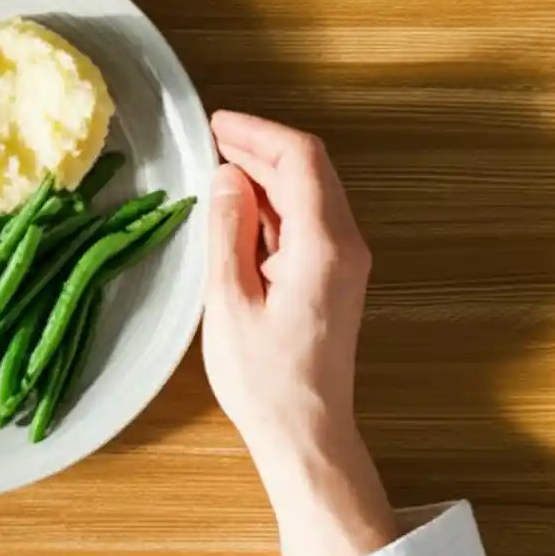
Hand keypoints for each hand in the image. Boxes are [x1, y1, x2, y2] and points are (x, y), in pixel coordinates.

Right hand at [203, 110, 396, 555]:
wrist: (306, 432)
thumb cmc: (262, 377)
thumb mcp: (229, 301)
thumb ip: (228, 232)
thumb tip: (228, 177)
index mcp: (322, 245)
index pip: (300, 160)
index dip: (258, 132)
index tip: (215, 124)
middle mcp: (344, 245)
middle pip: (310, 170)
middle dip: (261, 146)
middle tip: (210, 138)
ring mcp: (344, 262)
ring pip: (310, 194)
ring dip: (267, 173)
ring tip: (217, 166)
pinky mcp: (334, 278)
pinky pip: (308, 222)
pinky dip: (274, 204)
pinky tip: (239, 208)